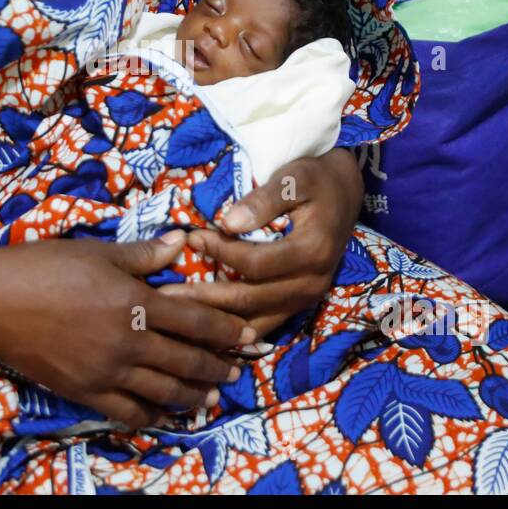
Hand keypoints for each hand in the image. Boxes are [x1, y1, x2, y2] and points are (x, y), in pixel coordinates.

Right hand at [0, 233, 254, 428]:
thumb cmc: (44, 266)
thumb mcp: (98, 252)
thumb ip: (144, 254)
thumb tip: (182, 242)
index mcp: (136, 302)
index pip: (196, 320)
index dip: (227, 330)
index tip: (250, 336)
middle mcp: (128, 341)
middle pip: (187, 361)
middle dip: (217, 368)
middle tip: (237, 372)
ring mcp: (107, 370)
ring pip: (163, 392)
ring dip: (192, 396)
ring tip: (209, 398)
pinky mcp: (84, 391)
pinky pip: (127, 411)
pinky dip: (151, 417)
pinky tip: (163, 416)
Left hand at [157, 149, 364, 338]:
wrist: (344, 193)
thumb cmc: (315, 180)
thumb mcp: (295, 178)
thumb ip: (265, 199)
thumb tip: (228, 222)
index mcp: (312, 252)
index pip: (254, 263)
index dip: (220, 252)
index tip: (191, 238)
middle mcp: (311, 283)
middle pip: (250, 299)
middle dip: (204, 298)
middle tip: (163, 295)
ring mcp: (306, 299)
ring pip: (253, 322)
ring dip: (213, 323)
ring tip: (174, 319)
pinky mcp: (297, 305)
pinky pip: (262, 325)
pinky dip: (231, 329)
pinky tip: (201, 331)